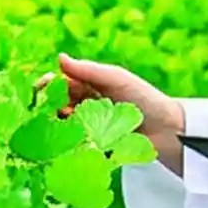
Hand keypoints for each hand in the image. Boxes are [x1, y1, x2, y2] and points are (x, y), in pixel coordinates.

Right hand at [36, 54, 187, 174]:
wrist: (168, 131)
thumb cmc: (145, 99)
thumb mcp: (116, 79)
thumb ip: (88, 70)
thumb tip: (59, 58)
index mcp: (91, 86)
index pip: (61, 84)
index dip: (48, 85)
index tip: (39, 88)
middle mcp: (86, 106)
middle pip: (57, 105)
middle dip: (47, 106)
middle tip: (43, 110)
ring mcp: (89, 128)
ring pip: (62, 126)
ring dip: (54, 125)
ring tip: (53, 125)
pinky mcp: (93, 148)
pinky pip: (74, 146)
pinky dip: (66, 143)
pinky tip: (60, 143)